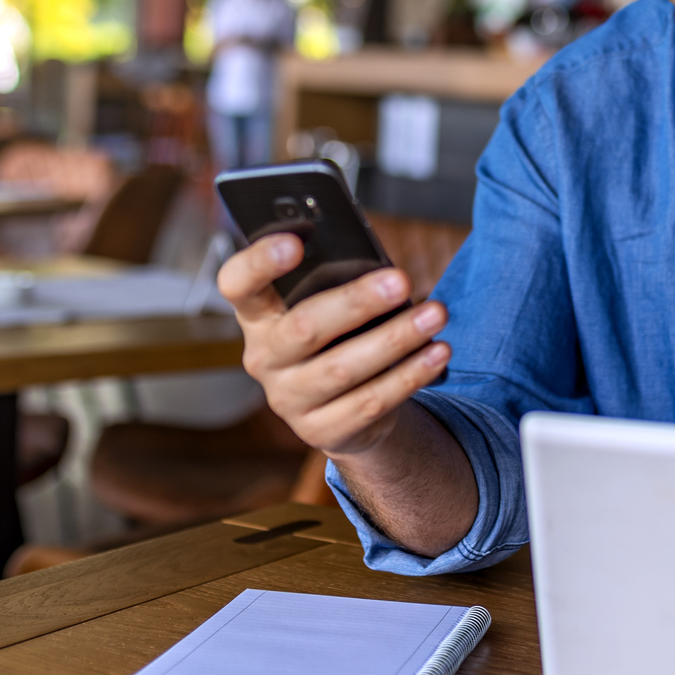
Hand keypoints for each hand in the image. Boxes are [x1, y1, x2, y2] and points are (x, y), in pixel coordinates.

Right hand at [217, 234, 450, 456]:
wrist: (343, 408)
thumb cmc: (338, 335)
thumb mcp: (328, 306)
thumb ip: (337, 284)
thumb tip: (381, 270)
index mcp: (258, 314)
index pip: (237, 283)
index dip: (259, 263)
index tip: (294, 243)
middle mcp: (264, 357)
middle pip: (303, 327)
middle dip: (356, 302)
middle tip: (401, 280)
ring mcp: (287, 398)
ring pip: (343, 368)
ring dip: (396, 339)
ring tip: (435, 315)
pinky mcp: (320, 431)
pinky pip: (369, 402)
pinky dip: (408, 375)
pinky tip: (437, 353)